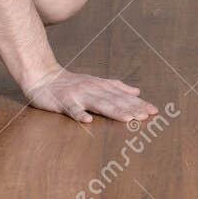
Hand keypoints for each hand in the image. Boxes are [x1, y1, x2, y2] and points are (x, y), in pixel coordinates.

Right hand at [24, 67, 159, 123]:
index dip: (138, 104)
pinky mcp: (63, 102)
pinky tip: (87, 121)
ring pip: (98, 104)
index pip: (123, 96)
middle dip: (131, 108)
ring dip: (113, 111)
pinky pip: (72, 109)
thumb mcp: (96, 82)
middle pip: (115, 100)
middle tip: (146, 116)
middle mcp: (92, 89)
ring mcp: (78, 95)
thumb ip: (116, 87)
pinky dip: (80, 114)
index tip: (154, 111)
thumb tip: (137, 92)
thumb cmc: (71, 83)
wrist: (43, 77)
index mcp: (101, 86)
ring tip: (128, 119)